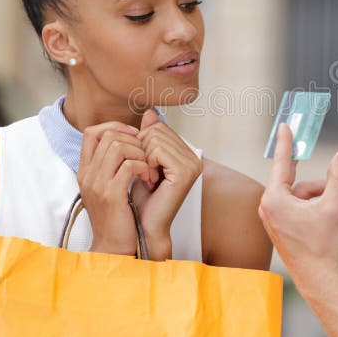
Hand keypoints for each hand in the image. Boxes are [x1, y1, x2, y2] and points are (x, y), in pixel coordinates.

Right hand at [76, 122, 149, 255]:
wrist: (114, 246)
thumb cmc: (118, 215)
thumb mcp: (113, 184)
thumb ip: (119, 160)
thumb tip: (137, 132)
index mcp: (86, 170)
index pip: (92, 133)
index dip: (114, 127)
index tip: (134, 136)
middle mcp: (88, 175)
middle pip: (108, 136)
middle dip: (133, 140)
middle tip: (146, 156)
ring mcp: (97, 185)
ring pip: (118, 147)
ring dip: (140, 153)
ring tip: (148, 168)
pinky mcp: (111, 196)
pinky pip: (128, 166)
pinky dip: (143, 167)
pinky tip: (148, 177)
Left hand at [130, 109, 202, 259]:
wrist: (145, 224)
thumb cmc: (144, 198)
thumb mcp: (144, 160)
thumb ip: (149, 136)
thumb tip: (150, 113)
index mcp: (187, 153)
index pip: (159, 127)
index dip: (143, 142)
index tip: (144, 165)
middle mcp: (194, 157)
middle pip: (157, 130)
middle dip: (143, 148)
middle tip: (145, 173)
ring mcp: (192, 164)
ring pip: (155, 139)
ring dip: (144, 157)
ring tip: (148, 178)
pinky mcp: (185, 172)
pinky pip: (157, 151)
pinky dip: (147, 163)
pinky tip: (150, 180)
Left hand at [258, 123, 337, 288]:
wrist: (318, 278)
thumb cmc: (322, 244)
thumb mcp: (334, 205)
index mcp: (275, 199)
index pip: (283, 163)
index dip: (287, 142)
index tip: (285, 125)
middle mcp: (269, 206)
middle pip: (295, 180)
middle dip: (318, 179)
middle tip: (334, 169)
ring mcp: (273, 218)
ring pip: (299, 194)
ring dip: (320, 195)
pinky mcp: (280, 226)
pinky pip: (297, 205)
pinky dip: (313, 205)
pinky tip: (328, 214)